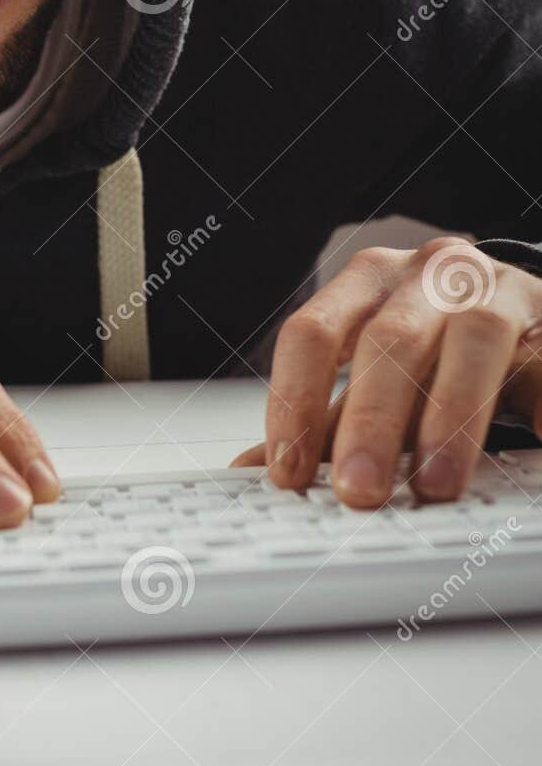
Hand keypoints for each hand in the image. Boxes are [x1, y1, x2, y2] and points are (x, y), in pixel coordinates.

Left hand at [230, 236, 541, 507]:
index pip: (313, 331)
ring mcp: (497, 288)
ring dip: (452, 418)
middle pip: (389, 339)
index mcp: (367, 281)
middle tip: (359, 491)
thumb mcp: (375, 373)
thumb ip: (323, 417)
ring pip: (473, 338)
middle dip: (370, 422)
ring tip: (435, 484)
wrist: (525, 313)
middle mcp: (428, 273)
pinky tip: (531, 441)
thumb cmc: (439, 345)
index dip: (294, 402)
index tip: (289, 472)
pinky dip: (538, 404)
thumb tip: (253, 470)